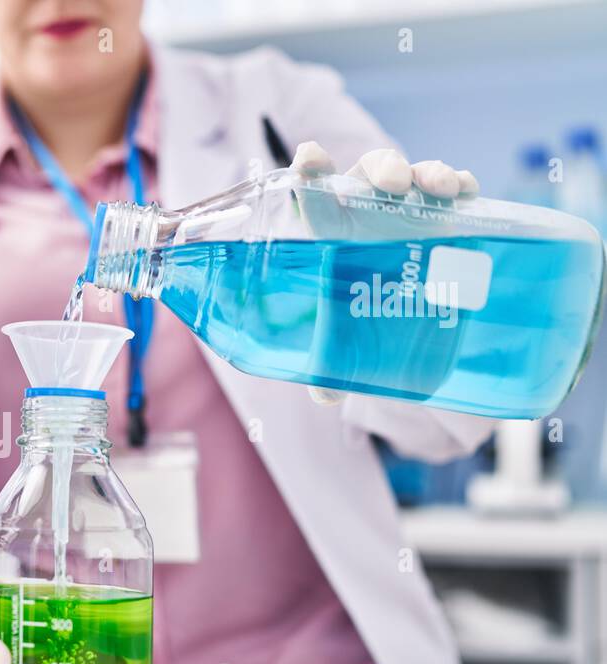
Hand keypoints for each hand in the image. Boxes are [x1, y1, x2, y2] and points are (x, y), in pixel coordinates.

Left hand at [289, 142, 480, 405]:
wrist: (412, 323)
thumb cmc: (365, 321)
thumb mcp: (348, 345)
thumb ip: (332, 366)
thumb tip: (325, 396)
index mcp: (332, 233)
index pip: (315, 194)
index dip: (311, 171)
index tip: (309, 157)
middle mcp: (369, 214)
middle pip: (369, 175)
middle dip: (381, 168)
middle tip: (392, 184)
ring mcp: (409, 211)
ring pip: (413, 175)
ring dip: (425, 171)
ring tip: (438, 186)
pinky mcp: (445, 219)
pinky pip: (454, 189)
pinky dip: (460, 184)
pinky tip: (465, 191)